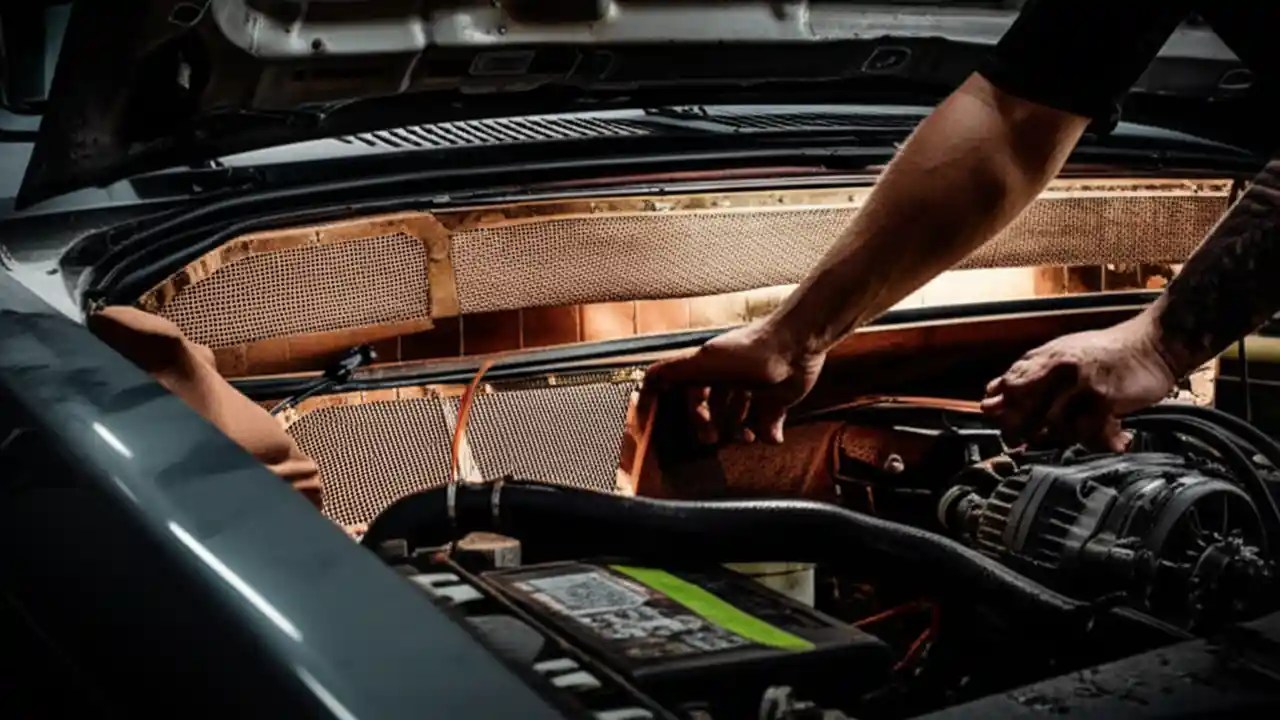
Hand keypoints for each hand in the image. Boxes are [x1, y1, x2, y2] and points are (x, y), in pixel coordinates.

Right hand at [644, 320, 824, 444]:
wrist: (797, 346)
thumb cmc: (750, 351)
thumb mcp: (705, 361)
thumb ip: (673, 371)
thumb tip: (645, 381)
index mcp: (710, 370)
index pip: (692, 398)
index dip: (692, 414)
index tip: (697, 427)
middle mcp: (730, 381)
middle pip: (715, 413)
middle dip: (714, 428)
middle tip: (716, 438)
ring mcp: (754, 391)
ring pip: (739, 423)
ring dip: (740, 434)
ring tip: (747, 437)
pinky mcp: (777, 400)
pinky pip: (768, 426)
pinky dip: (768, 435)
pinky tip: (771, 435)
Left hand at [980, 317, 1177, 451]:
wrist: (1153, 344)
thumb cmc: (1106, 352)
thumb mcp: (1060, 353)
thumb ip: (1027, 373)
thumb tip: (991, 393)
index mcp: (1044, 357)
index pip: (1010, 386)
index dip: (1003, 410)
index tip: (1005, 427)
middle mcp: (1058, 369)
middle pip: (1025, 410)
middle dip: (1024, 432)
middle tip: (1032, 443)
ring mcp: (1081, 384)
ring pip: (1056, 427)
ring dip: (1071, 438)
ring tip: (1087, 434)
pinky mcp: (1105, 398)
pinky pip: (1090, 433)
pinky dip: (1103, 441)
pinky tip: (1117, 438)